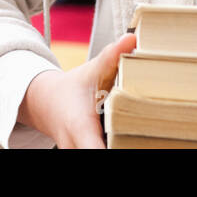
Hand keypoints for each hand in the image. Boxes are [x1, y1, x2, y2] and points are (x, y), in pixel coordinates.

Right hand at [18, 32, 136, 147]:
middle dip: (126, 148)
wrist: (47, 103)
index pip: (96, 151)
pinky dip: (117, 147)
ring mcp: (78, 156)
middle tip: (149, 140)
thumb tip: (132, 39)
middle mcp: (77, 148)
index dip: (115, 149)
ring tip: (144, 138)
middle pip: (101, 157)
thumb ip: (111, 56)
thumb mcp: (91, 71)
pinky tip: (131, 139)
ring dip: (122, 147)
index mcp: (80, 127)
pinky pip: (101, 155)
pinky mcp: (84, 156)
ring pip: (102, 156)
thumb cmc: (73, 88)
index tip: (130, 142)